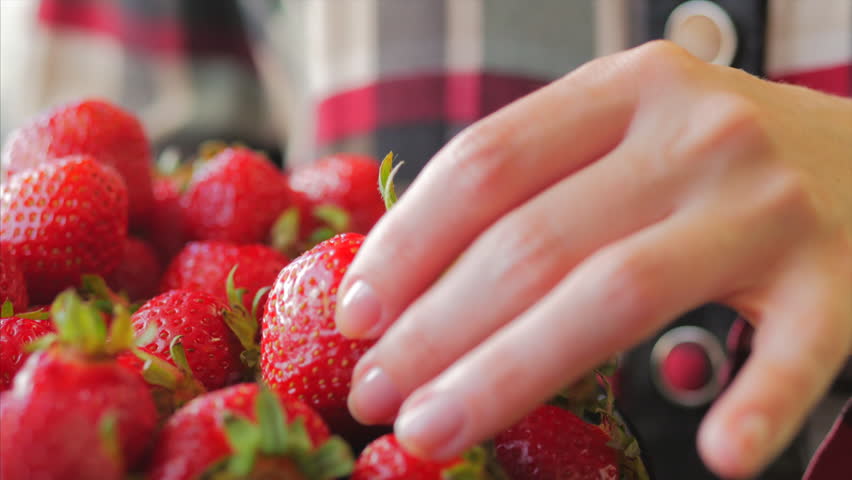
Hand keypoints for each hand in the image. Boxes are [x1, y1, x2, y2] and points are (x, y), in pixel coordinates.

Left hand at [335, 41, 851, 478]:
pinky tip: (720, 459)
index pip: (486, 164)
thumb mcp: (625, 132)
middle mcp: (695, 133)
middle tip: (371, 394)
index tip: (351, 314)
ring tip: (431, 432)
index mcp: (626, 89)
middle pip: (533, 241)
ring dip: (510, 375)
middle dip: (434, 329)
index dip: (406, 244)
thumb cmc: (717, 159)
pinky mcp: (842, 278)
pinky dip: (757, 406)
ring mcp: (769, 206)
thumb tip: (402, 268)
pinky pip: (795, 352)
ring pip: (615, 294)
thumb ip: (534, 180)